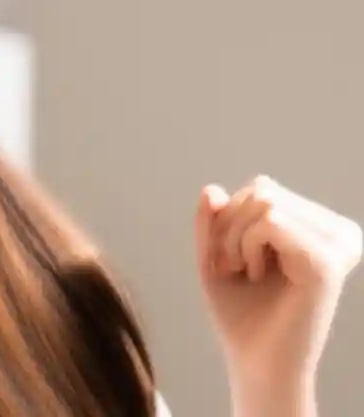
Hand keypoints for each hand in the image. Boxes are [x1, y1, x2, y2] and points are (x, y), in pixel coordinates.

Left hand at [194, 175, 361, 391]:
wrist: (254, 362)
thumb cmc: (240, 313)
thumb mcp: (216, 254)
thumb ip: (212, 220)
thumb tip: (211, 188)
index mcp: (322, 228)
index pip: (263, 188)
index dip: (230, 220)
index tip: (235, 260)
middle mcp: (339, 233)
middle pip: (263, 188)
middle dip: (229, 226)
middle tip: (236, 269)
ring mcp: (337, 245)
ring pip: (264, 199)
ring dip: (234, 238)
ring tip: (247, 273)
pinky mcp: (326, 261)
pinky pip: (268, 221)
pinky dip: (244, 245)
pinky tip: (257, 276)